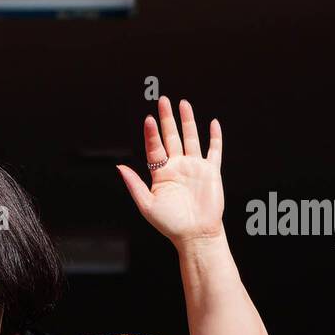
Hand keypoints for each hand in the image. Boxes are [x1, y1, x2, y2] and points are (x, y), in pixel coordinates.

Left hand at [116, 96, 224, 243]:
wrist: (195, 234)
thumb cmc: (170, 223)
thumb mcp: (147, 205)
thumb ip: (135, 184)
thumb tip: (120, 166)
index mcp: (161, 173)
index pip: (154, 148)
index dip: (151, 133)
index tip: (148, 118)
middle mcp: (177, 167)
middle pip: (171, 137)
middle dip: (167, 119)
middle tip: (163, 100)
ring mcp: (195, 167)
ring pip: (191, 138)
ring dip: (187, 121)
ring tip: (183, 104)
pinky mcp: (211, 172)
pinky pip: (214, 151)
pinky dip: (214, 137)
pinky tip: (212, 123)